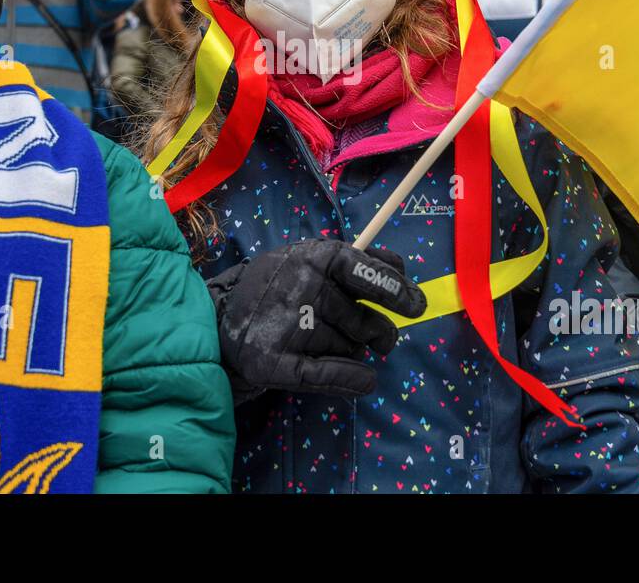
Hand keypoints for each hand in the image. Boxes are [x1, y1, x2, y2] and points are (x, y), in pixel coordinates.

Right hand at [207, 239, 426, 401]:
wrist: (221, 318)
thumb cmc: (281, 286)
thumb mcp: (313, 259)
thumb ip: (358, 260)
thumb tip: (400, 265)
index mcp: (312, 257)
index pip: (362, 269)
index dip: (394, 288)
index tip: (417, 306)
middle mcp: (299, 288)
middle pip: (363, 320)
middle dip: (379, 332)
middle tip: (383, 339)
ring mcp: (286, 326)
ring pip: (349, 348)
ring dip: (352, 351)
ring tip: (332, 343)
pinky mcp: (275, 362)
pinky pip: (329, 375)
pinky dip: (354, 380)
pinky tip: (364, 380)